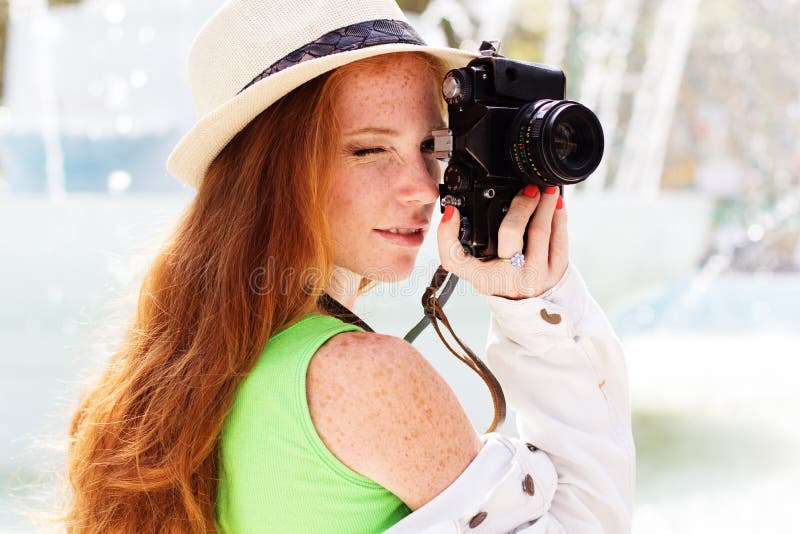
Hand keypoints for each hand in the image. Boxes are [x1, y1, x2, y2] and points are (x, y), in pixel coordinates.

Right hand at [436, 185, 568, 299]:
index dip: (448, 234)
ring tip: (546, 190)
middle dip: (520, 204)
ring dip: (544, 205)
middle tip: (527, 189)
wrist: (531, 306)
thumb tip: (451, 212)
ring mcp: (534, 277)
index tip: (453, 210)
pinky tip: (557, 205)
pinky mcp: (556, 272)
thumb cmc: (500, 280)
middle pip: (510, 231)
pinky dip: (559, 217)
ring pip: (541, 231)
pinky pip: (559, 238)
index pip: (455, 258)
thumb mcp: (476, 270)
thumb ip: (458, 246)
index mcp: (481, 278)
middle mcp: (506, 279)